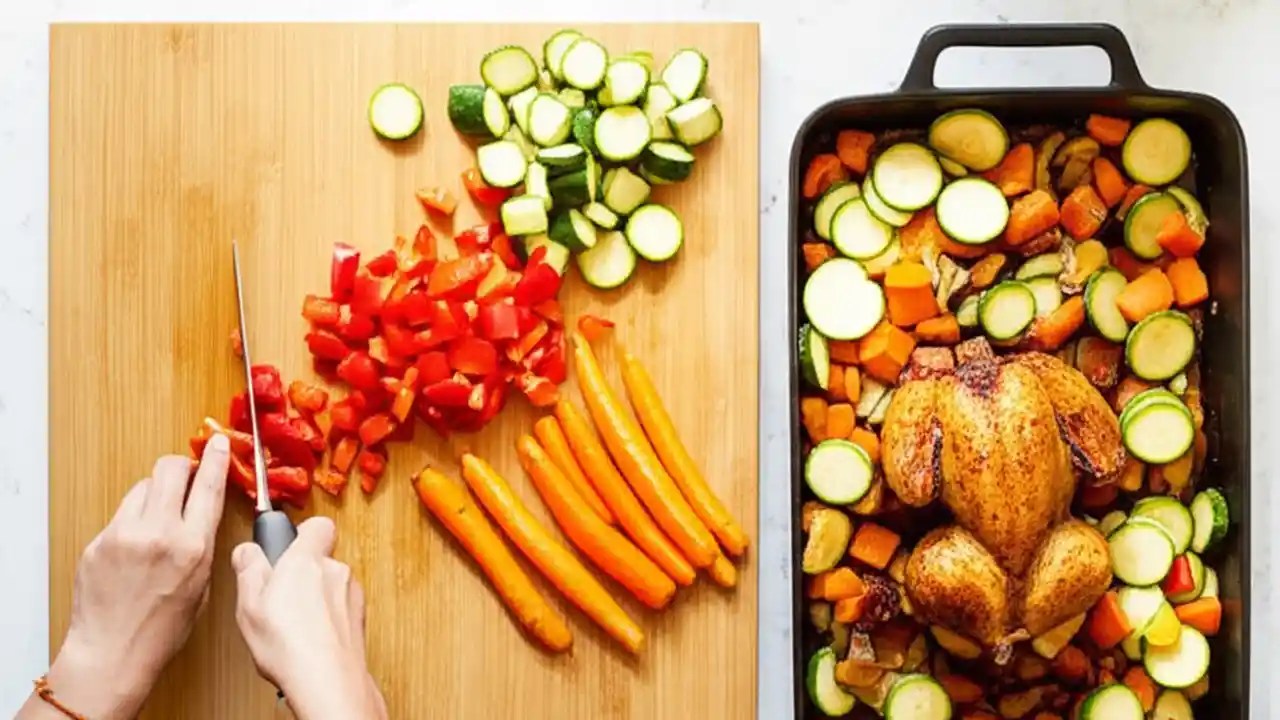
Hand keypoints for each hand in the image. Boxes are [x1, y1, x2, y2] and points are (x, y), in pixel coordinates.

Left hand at [19, 436, 230, 719]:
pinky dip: (132, 521)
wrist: (112, 652)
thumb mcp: (201, 585)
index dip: (214, 458)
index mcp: (192, 547)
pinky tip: (135, 547)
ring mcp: (123, 535)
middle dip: (179, 466)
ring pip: (142, 487)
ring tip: (157, 519)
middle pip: (168, 468)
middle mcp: (157, 534)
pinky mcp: (98, 541)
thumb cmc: (161, 630)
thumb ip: (201, 543)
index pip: (207, 486)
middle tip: (184, 474)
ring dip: (154, 494)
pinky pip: (120, 514)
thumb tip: (199, 514)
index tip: (216, 443)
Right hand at [232, 517, 386, 719]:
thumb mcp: (249, 604)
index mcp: (307, 560)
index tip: (286, 546)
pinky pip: (341, 608)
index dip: (302, 532)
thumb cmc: (289, 644)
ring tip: (293, 624)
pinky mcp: (360, 618)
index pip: (317, 525)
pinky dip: (328, 617)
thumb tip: (247, 551)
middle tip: (279, 596)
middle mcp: (335, 571)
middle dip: (302, 573)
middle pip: (320, 559)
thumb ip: (248, 569)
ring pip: (331, 585)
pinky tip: (310, 638)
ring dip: (316, 598)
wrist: (328, 680)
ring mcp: (352, 594)